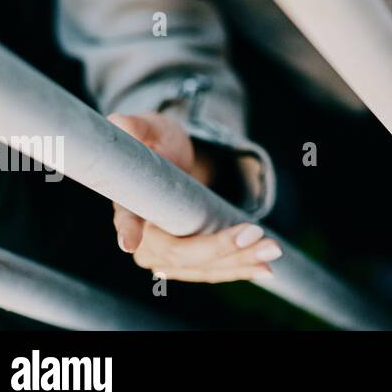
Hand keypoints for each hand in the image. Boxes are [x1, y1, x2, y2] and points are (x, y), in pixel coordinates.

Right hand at [109, 112, 279, 282]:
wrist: (173, 163)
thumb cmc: (158, 142)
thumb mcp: (150, 128)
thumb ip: (137, 125)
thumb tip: (120, 120)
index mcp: (128, 204)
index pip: (127, 217)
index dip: (128, 228)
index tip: (130, 241)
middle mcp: (142, 238)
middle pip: (178, 253)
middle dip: (217, 248)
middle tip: (255, 233)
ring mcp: (164, 256)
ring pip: (200, 267)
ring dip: (238, 262)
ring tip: (272, 252)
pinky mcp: (186, 263)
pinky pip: (211, 271)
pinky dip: (237, 270)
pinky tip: (263, 270)